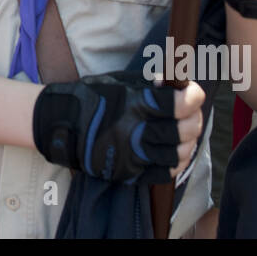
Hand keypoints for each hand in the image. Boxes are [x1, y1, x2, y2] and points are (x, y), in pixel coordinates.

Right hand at [33, 72, 204, 182]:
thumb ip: (149, 86)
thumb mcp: (120, 82)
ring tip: (184, 132)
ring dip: (188, 141)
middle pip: (183, 130)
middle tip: (192, 112)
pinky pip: (164, 173)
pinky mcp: (129, 173)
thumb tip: (176, 85)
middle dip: (194, 118)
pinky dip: (176, 162)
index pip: (177, 104)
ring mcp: (132, 156)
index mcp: (133, 105)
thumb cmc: (91, 98)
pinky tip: (175, 151)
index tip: (195, 93)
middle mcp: (135, 132)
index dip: (193, 97)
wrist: (62, 125)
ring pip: (178, 154)